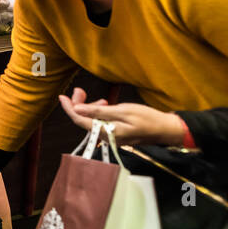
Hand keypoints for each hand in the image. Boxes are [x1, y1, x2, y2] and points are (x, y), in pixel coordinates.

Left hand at [58, 87, 184, 144]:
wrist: (166, 129)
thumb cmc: (147, 119)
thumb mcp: (123, 111)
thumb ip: (98, 111)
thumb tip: (77, 109)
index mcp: (106, 133)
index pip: (79, 120)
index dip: (69, 108)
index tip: (61, 96)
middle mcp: (105, 138)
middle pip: (84, 120)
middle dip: (79, 105)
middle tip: (80, 90)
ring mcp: (110, 137)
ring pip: (92, 121)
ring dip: (90, 108)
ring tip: (101, 98)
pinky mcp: (115, 135)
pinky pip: (100, 123)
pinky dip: (99, 113)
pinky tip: (105, 104)